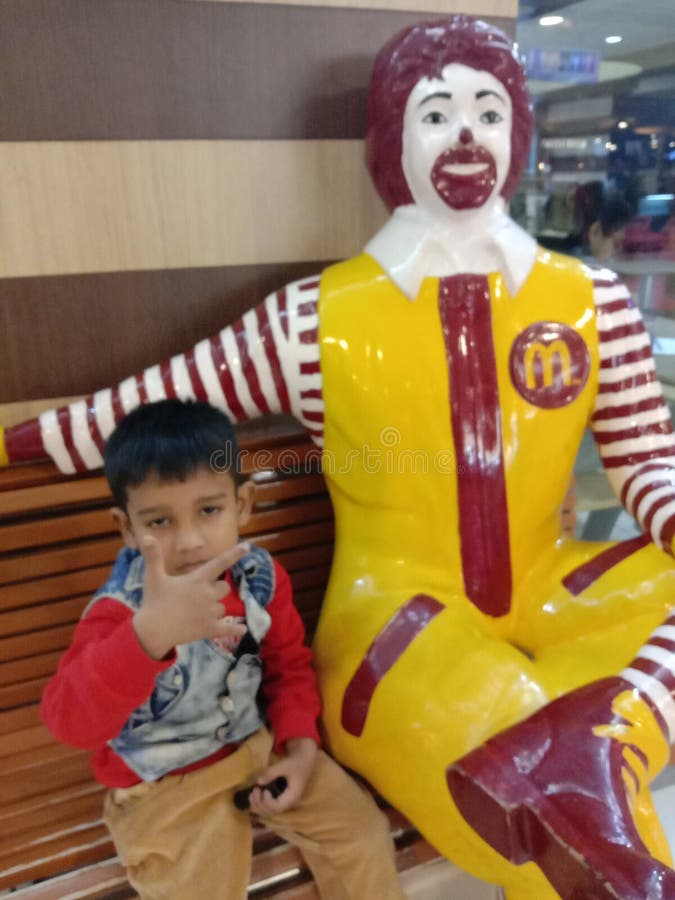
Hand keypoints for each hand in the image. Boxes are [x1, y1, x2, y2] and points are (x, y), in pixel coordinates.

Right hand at [132, 537, 247, 659]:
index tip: (247, 546)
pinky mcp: (209, 629)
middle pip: (224, 588)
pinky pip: (228, 628)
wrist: (152, 631)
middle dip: (217, 589)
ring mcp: (210, 613)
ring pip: (223, 607)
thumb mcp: (153, 577)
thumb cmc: (154, 601)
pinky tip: (242, 629)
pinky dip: (235, 629)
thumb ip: (154, 556)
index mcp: (197, 580)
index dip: (234, 554)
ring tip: (197, 612)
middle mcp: (207, 594)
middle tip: (202, 594)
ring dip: (215, 608)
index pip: (220, 563)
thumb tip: (146, 536)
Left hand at [248, 737, 317, 815]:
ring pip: (269, 811)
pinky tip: (254, 797)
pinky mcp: (281, 799)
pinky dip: (260, 804)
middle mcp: (289, 803)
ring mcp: (285, 802)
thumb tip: (258, 782)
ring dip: (258, 805)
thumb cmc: (295, 763)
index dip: (267, 802)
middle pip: (272, 812)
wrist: (303, 761)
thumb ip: (271, 773)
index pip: (277, 807)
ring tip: (252, 793)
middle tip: (255, 790)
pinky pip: (269, 807)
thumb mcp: (284, 765)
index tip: (264, 790)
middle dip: (260, 803)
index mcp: (293, 796)